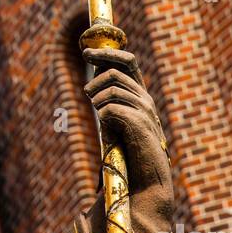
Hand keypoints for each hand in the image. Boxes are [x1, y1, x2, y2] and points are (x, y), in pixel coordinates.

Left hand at [82, 47, 169, 194]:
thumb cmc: (130, 153)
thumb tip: (92, 83)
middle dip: (95, 79)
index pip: (128, 61)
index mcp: (141, 94)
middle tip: (86, 92)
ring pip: (111, 89)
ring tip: (97, 114)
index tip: (86, 52)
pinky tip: (105, 125)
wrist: (146, 180)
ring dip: (97, 100)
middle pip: (115, 72)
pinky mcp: (139, 123)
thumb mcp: (118, 121)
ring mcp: (144, 110)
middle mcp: (145, 98)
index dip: (106, 52)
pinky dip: (103, 115)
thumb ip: (110, 102)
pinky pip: (111, 108)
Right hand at [83, 47, 187, 232]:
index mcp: (157, 190)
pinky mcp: (129, 140)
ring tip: (89, 74)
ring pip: (140, 96)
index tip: (99, 111)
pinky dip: (115, 72)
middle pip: (147, 111)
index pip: (151, 142)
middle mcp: (156, 162)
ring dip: (119, 77)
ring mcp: (144, 148)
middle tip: (90, 98)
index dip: (129, 121)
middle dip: (121, 95)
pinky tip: (93, 53)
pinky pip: (127, 96)